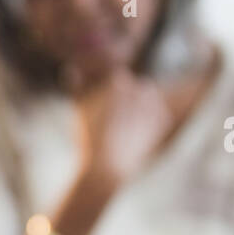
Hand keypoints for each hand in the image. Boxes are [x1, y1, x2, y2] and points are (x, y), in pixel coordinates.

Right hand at [72, 67, 172, 184]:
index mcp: (116, 81)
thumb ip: (77, 86)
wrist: (106, 165)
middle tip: (117, 125)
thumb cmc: (88, 138)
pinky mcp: (163, 117)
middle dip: (129, 103)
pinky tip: (139, 137)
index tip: (106, 116)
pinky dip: (153, 125)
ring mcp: (152, 101)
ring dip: (143, 110)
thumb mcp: (79, 110)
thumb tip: (70, 68)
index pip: (117, 82)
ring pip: (149, 100)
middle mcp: (137, 86)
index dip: (111, 101)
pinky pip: (160, 116)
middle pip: (135, 90)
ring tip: (128, 129)